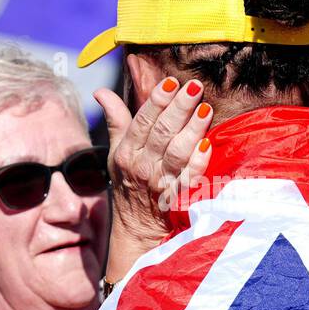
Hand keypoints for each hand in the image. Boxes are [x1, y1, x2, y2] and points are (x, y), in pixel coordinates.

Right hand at [94, 77, 213, 282]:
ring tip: (205, 108)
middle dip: (179, 107)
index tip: (171, 81)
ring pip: (177, 152)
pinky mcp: (176, 198)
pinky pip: (189, 178)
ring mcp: (160, 183)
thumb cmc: (129, 183)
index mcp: (127, 152)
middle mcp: (142, 166)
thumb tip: (100, 92)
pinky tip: (208, 146)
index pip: (142, 120)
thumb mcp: (116, 152)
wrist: (136, 228)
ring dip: (192, 130)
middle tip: (194, 86)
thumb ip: (115, 120)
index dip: (157, 100)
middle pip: (162, 132)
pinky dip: (198, 163)